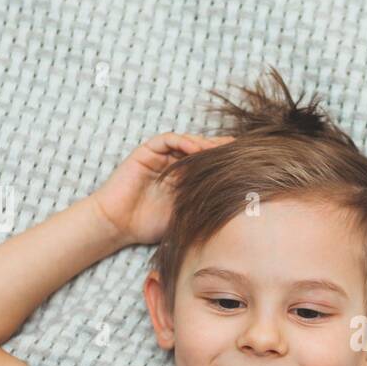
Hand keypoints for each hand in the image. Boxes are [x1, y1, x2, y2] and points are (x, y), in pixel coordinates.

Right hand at [90, 132, 233, 246]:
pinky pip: (167, 140)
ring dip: (205, 144)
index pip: (209, 166)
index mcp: (185, 180)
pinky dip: (183, 141)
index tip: (247, 166)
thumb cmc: (150, 225)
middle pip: (202, 150)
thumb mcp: (187, 215)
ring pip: (187, 142)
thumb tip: (238, 205)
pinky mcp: (146, 152)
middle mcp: (174, 166)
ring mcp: (161, 158)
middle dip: (221, 150)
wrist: (119, 225)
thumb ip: (205, 205)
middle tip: (240, 152)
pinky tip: (197, 149)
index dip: (226, 164)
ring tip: (221, 150)